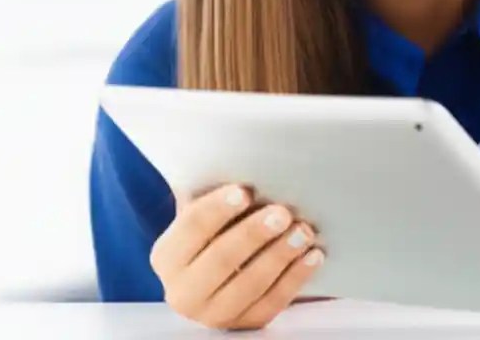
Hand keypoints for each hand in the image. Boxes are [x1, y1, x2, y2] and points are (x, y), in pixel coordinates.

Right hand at [150, 184, 323, 330]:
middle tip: (282, 212)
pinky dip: (296, 278)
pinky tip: (313, 255)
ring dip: (280, 255)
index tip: (244, 191)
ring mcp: (213, 314)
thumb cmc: (215, 230)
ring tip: (304, 231)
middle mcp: (182, 292)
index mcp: (167, 256)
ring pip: (249, 285)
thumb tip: (238, 155)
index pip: (191, 228)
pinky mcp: (244, 325)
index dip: (217, 209)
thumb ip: (210, 191)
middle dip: (253, 234)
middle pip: (221, 260)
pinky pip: (273, 303)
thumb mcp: (202, 211)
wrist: (219, 276)